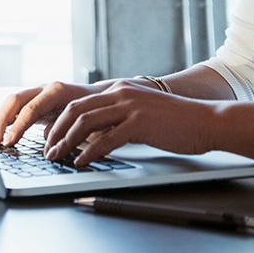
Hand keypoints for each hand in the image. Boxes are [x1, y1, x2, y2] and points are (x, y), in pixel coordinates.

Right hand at [0, 81, 109, 145]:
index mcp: (59, 91)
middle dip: (1, 121)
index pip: (33, 107)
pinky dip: (3, 123)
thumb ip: (73, 133)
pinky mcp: (34, 104)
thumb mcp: (90, 123)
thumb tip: (56, 149)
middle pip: (15, 101)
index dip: (19, 125)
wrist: (103, 99)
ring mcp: (38, 95)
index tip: (9, 142)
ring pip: (11, 104)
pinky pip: (14, 111)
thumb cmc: (98, 112)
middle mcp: (45, 90)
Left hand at [43, 79, 217, 165]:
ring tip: (58, 158)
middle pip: (75, 110)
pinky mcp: (140, 123)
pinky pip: (107, 138)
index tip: (50, 138)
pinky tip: (82, 162)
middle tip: (48, 151)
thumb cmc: (176, 123)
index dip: (59, 122)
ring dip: (67, 142)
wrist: (206, 121)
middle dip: (56, 132)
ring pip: (86, 122)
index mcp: (120, 90)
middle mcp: (121, 93)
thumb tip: (95, 134)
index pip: (79, 103)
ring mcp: (131, 106)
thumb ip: (119, 118)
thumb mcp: (141, 113)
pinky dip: (90, 152)